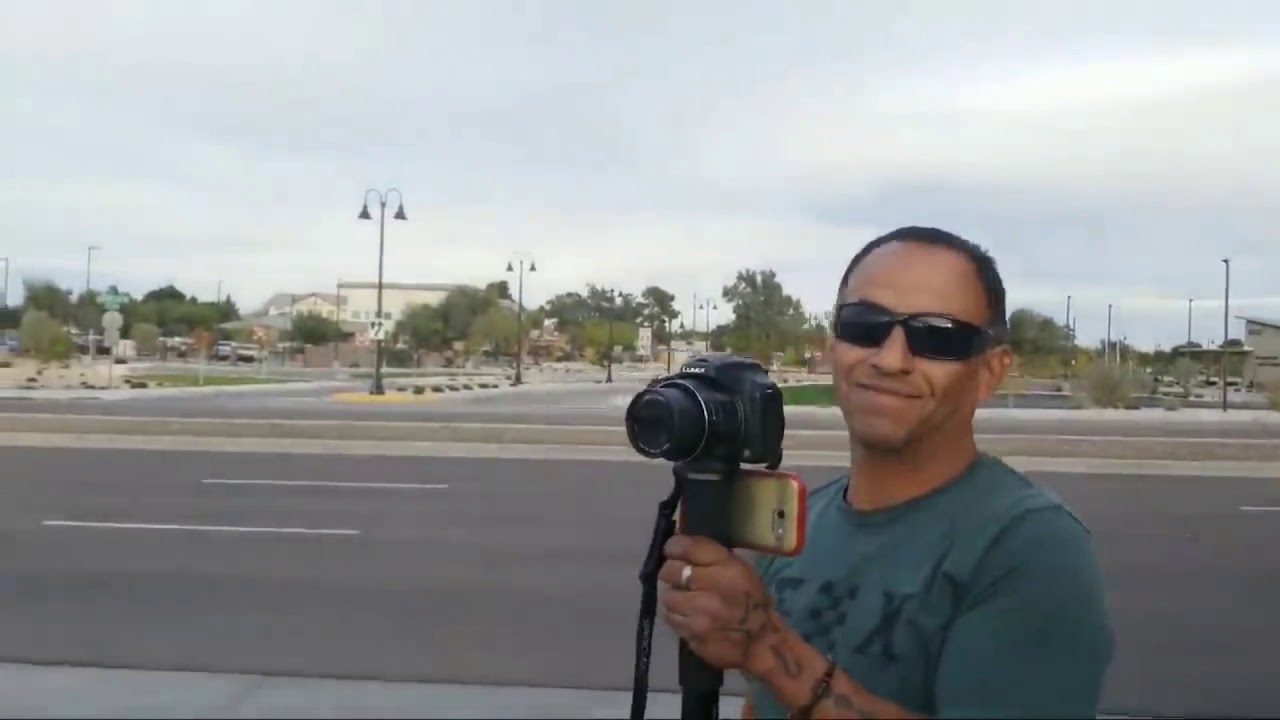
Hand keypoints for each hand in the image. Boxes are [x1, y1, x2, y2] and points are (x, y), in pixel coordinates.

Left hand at [658, 534, 780, 672]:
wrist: (762, 641)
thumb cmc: (751, 600)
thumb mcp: (740, 570)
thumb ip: (711, 558)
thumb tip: (679, 548)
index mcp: (728, 567)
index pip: (687, 547)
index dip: (674, 547)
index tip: (672, 551)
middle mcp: (713, 588)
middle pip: (670, 571)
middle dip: (671, 573)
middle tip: (679, 579)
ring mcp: (701, 614)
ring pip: (667, 597)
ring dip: (674, 598)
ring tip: (686, 601)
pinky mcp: (693, 634)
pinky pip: (671, 620)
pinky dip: (677, 617)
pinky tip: (689, 617)